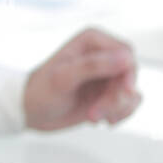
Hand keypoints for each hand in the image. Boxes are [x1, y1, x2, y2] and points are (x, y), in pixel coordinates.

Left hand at [23, 27, 139, 130]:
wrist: (31, 112)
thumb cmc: (41, 91)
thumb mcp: (63, 78)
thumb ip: (93, 66)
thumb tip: (126, 58)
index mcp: (92, 40)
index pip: (126, 53)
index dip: (127, 74)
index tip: (121, 93)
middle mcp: (103, 54)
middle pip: (130, 75)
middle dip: (117, 98)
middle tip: (95, 114)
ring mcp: (108, 74)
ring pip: (132, 92)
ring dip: (117, 109)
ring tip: (93, 118)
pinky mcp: (109, 92)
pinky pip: (130, 103)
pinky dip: (120, 114)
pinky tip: (101, 121)